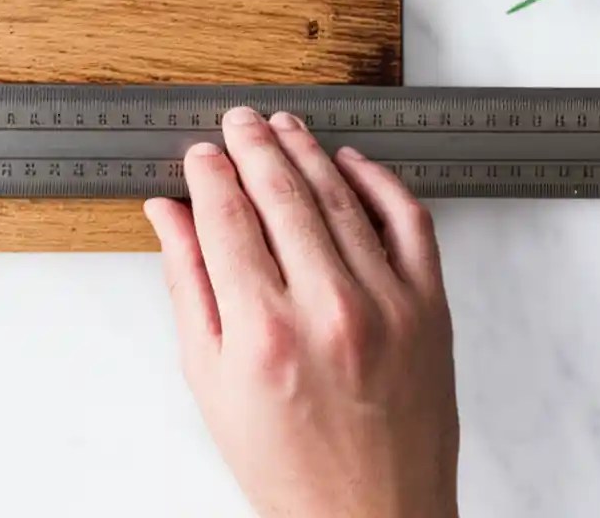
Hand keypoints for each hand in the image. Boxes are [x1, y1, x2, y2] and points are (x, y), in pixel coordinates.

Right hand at [145, 108, 458, 517]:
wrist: (370, 515)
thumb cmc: (284, 462)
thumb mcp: (209, 379)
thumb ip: (188, 285)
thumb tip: (168, 216)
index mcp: (262, 330)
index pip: (227, 217)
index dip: (210, 173)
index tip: (201, 153)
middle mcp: (328, 307)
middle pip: (282, 193)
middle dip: (253, 145)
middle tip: (238, 122)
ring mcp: (388, 303)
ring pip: (341, 196)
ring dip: (308, 152)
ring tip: (284, 127)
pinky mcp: (431, 307)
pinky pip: (409, 221)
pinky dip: (379, 182)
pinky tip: (352, 163)